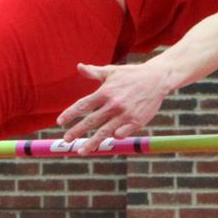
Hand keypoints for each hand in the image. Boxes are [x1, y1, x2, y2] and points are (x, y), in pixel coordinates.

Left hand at [56, 60, 181, 152]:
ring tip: (81, 151)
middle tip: (66, 140)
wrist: (157, 79)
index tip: (60, 122)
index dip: (70, 114)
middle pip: (90, 121)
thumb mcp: (112, 71)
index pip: (83, 105)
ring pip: (104, 132)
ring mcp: (125, 114)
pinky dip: (114, 137)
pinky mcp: (137, 122)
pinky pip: (122, 134)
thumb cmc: (132, 75)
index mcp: (105, 92)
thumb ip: (94, 72)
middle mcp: (113, 104)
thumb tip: (79, 67)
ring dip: (91, 143)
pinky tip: (109, 140)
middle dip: (76, 131)